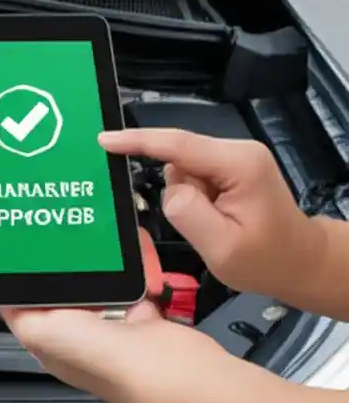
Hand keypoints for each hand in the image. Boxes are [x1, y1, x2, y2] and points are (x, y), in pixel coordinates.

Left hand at [1, 229, 222, 402]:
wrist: (175, 371)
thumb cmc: (107, 359)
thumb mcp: (43, 333)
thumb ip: (19, 312)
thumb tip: (3, 293)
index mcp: (50, 340)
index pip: (28, 300)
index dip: (26, 274)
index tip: (28, 245)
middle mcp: (78, 332)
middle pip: (66, 282)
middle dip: (71, 259)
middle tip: (72, 238)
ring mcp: (112, 322)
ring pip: (102, 276)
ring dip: (109, 261)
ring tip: (109, 245)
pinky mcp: (143, 314)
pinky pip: (135, 280)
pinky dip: (139, 268)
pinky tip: (138, 261)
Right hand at [99, 128, 324, 298]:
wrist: (299, 261)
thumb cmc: (265, 259)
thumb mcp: (222, 247)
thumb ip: (187, 214)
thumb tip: (169, 190)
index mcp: (238, 165)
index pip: (177, 146)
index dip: (137, 141)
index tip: (103, 140)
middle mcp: (237, 151)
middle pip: (178, 159)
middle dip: (179, 193)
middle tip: (202, 228)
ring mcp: (234, 157)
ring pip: (182, 169)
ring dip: (187, 198)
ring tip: (214, 225)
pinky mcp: (229, 166)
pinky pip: (191, 175)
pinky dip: (193, 197)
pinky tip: (213, 218)